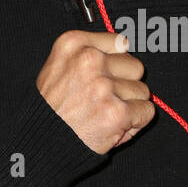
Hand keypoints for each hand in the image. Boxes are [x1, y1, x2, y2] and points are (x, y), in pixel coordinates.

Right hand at [36, 30, 155, 153]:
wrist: (40, 143)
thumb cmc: (51, 108)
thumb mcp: (58, 66)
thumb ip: (90, 53)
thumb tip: (127, 46)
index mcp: (72, 43)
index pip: (120, 43)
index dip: (115, 64)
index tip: (105, 75)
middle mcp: (88, 60)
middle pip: (135, 66)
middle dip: (125, 84)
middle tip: (102, 99)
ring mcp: (103, 86)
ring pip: (142, 90)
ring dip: (129, 105)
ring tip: (104, 113)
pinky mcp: (117, 112)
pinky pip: (147, 111)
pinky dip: (135, 122)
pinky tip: (113, 125)